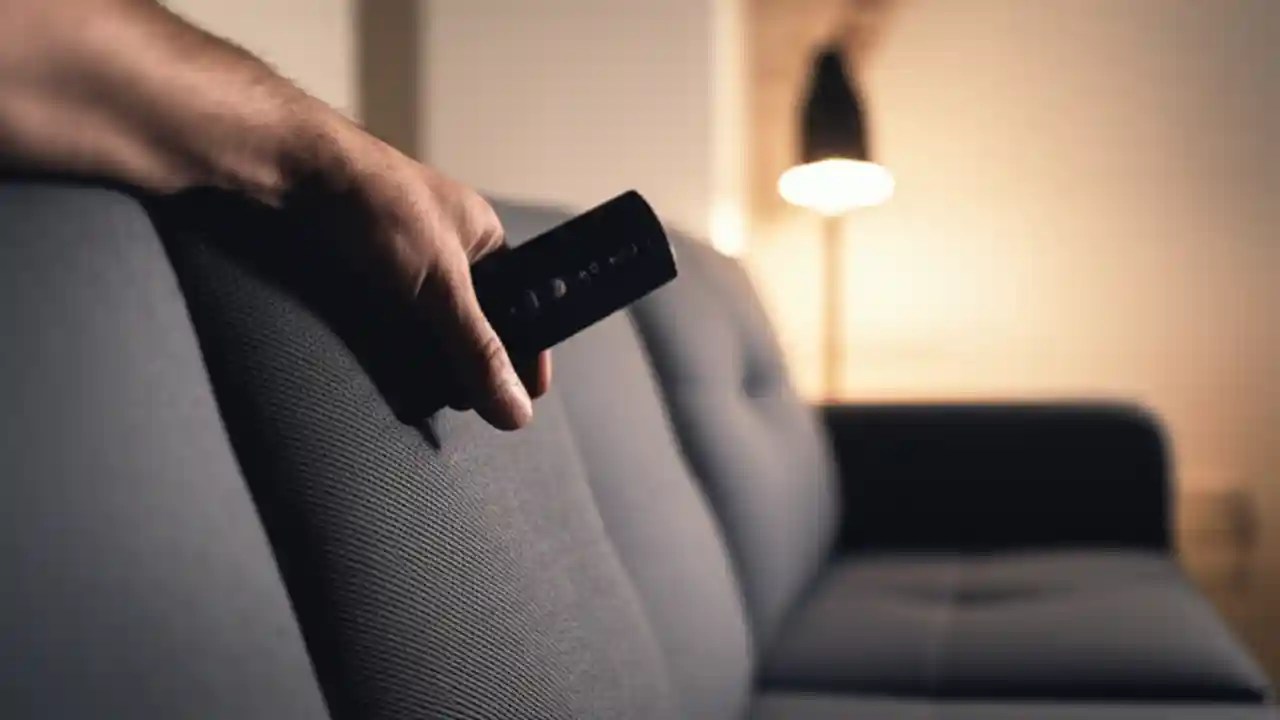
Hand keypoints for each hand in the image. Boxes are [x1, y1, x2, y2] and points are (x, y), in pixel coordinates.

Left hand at [299, 126, 551, 429]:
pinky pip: (396, 328)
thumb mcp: (442, 286)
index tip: (525, 398)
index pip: (522, 305)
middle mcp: (451, 253)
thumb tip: (515, 408)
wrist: (299, 174)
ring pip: (435, 329)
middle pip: (477, 323)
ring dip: (435, 361)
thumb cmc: (384, 206)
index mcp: (485, 241)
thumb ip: (478, 349)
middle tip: (470, 402)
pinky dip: (398, 353)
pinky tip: (396, 375)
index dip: (527, 350)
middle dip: (475, 363)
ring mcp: (408, 266)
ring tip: (433, 396)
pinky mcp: (370, 279)